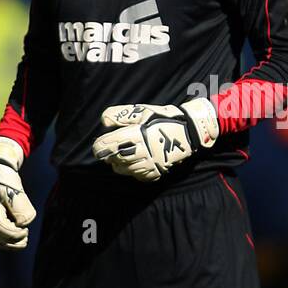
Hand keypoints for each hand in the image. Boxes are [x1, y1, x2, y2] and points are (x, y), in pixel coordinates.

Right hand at [0, 136, 36, 248]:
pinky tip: (15, 240)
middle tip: (25, 236)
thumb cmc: (5, 179)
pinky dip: (2, 241)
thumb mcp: (15, 191)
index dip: (14, 234)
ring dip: (7, 244)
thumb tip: (22, 225)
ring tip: (22, 241)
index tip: (26, 231)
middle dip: (12, 241)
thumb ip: (20, 207)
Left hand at [92, 98, 218, 182]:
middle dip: (109, 155)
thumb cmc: (163, 118)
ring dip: (119, 164)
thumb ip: (121, 115)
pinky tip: (134, 164)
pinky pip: (139, 176)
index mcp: (136, 134)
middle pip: (115, 158)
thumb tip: (104, 121)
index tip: (99, 145)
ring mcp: (150, 163)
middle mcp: (142, 151)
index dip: (100, 146)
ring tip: (120, 157)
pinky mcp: (157, 171)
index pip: (109, 145)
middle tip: (110, 150)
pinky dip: (132, 171)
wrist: (189, 131)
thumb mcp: (142, 111)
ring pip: (124, 169)